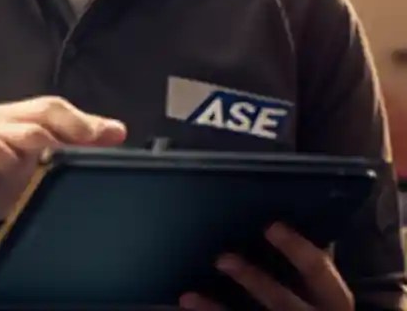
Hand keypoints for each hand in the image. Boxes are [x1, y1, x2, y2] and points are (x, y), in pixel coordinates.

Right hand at [0, 96, 126, 224]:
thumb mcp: (38, 172)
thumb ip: (69, 155)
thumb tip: (114, 138)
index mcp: (26, 119)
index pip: (60, 110)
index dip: (88, 120)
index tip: (117, 134)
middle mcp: (7, 118)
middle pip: (43, 110)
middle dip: (72, 123)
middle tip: (94, 137)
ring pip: (18, 125)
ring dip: (41, 137)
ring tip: (59, 149)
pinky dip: (3, 153)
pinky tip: (14, 165)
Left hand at [179, 223, 352, 310]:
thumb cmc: (318, 303)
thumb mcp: (324, 287)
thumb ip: (308, 263)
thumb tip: (285, 217)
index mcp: (332, 299)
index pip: (319, 270)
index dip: (296, 247)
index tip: (271, 226)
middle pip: (283, 302)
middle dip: (255, 282)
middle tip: (222, 258)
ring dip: (217, 309)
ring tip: (189, 296)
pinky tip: (187, 304)